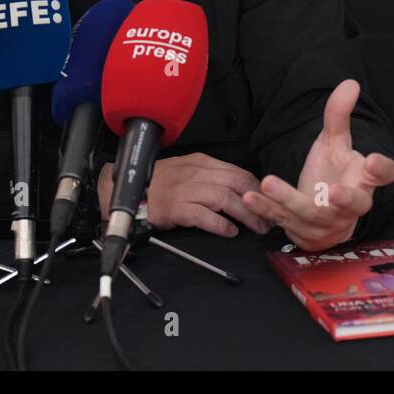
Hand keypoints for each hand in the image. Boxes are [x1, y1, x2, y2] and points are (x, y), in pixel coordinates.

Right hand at [97, 152, 270, 237]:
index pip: (238, 171)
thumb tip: (240, 190)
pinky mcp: (174, 207)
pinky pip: (203, 215)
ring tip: (255, 227)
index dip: (256, 188)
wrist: (126, 191)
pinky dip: (219, 224)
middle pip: (236, 184)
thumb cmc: (159, 184)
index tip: (267, 202)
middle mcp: (195, 172)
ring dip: (244, 215)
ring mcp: (185, 190)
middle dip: (256, 202)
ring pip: (224, 198)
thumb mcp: (186, 170)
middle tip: (267, 219)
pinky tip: (229, 231)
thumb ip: (211, 177)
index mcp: (200, 162)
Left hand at [241, 79, 393, 251]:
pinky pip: (284, 221)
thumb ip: (339, 115)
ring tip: (269, 182)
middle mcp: (351, 206)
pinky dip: (266, 209)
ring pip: (310, 213)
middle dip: (345, 200)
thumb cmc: (332, 173)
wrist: (321, 213)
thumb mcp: (334, 142)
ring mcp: (328, 222)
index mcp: (364, 181)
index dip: (381, 169)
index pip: (383, 175)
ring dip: (288, 199)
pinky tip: (250, 197)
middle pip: (353, 204)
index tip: (374, 161)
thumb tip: (350, 83)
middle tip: (335, 192)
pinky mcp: (303, 232)